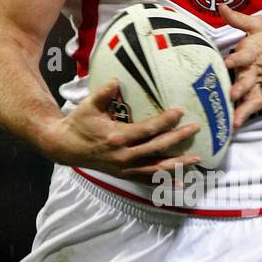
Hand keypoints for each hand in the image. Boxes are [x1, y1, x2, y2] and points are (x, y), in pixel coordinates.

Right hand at [41, 80, 202, 176]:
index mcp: (117, 137)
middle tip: (196, 129)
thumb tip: (117, 80)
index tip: (180, 111)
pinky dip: (165, 181)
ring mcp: (125, 168)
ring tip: (197, 159)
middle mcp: (124, 155)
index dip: (166, 121)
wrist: (65, 148)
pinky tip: (180, 181)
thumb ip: (103, 93)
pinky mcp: (124, 174)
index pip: (148, 129)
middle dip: (179, 138)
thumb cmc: (78, 124)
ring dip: (178, 164)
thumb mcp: (88, 106)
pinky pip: (148, 180)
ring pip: (157, 168)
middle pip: (158, 148)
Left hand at [218, 1, 261, 128]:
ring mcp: (259, 84)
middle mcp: (255, 70)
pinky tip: (234, 125)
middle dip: (240, 87)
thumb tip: (220, 5)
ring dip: (243, 108)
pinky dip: (245, 115)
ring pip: (251, 97)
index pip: (245, 55)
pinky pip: (253, 105)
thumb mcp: (259, 25)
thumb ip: (237, 19)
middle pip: (247, 80)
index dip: (236, 59)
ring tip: (234, 120)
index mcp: (254, 51)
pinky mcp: (260, 93)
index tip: (227, 62)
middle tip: (232, 95)